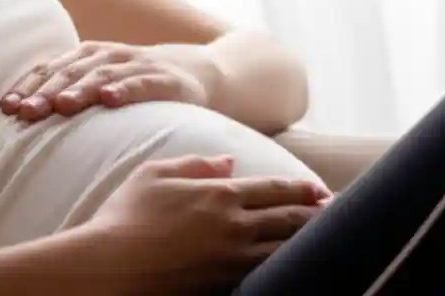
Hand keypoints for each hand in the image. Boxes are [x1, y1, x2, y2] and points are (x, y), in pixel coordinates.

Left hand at [0, 41, 219, 122]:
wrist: (195, 72)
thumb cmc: (134, 83)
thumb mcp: (100, 84)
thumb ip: (68, 95)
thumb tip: (20, 117)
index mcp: (86, 58)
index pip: (51, 69)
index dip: (28, 86)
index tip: (6, 107)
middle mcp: (107, 57)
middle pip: (70, 73)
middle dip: (45, 91)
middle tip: (26, 111)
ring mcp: (135, 66)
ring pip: (102, 75)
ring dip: (80, 89)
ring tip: (62, 105)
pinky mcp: (164, 79)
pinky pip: (142, 83)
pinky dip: (125, 89)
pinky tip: (110, 99)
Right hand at [78, 153, 329, 295]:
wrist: (109, 268)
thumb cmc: (124, 217)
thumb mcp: (153, 175)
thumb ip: (194, 165)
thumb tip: (229, 162)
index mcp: (219, 194)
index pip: (273, 189)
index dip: (301, 189)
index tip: (319, 190)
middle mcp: (234, 227)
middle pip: (289, 220)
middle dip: (315, 215)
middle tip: (335, 214)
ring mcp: (231, 261)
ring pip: (284, 251)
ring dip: (306, 243)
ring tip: (323, 240)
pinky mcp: (223, 286)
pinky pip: (265, 275)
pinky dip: (283, 268)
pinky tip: (290, 267)